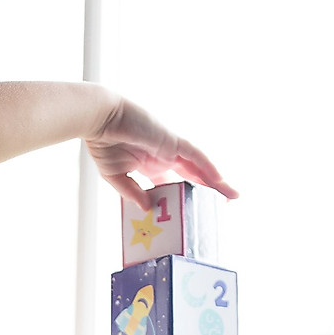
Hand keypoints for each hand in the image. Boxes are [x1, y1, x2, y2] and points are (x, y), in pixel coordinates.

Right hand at [86, 94, 237, 205]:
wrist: (101, 120)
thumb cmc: (103, 143)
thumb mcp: (116, 176)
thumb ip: (132, 192)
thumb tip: (147, 208)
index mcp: (149, 165)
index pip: (172, 184)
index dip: (182, 198)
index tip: (188, 215)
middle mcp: (163, 157)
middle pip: (192, 176)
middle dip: (207, 190)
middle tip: (222, 205)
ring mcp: (170, 149)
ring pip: (199, 167)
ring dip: (216, 181)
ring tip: (232, 196)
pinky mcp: (172, 141)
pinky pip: (197, 156)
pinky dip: (209, 168)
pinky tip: (220, 181)